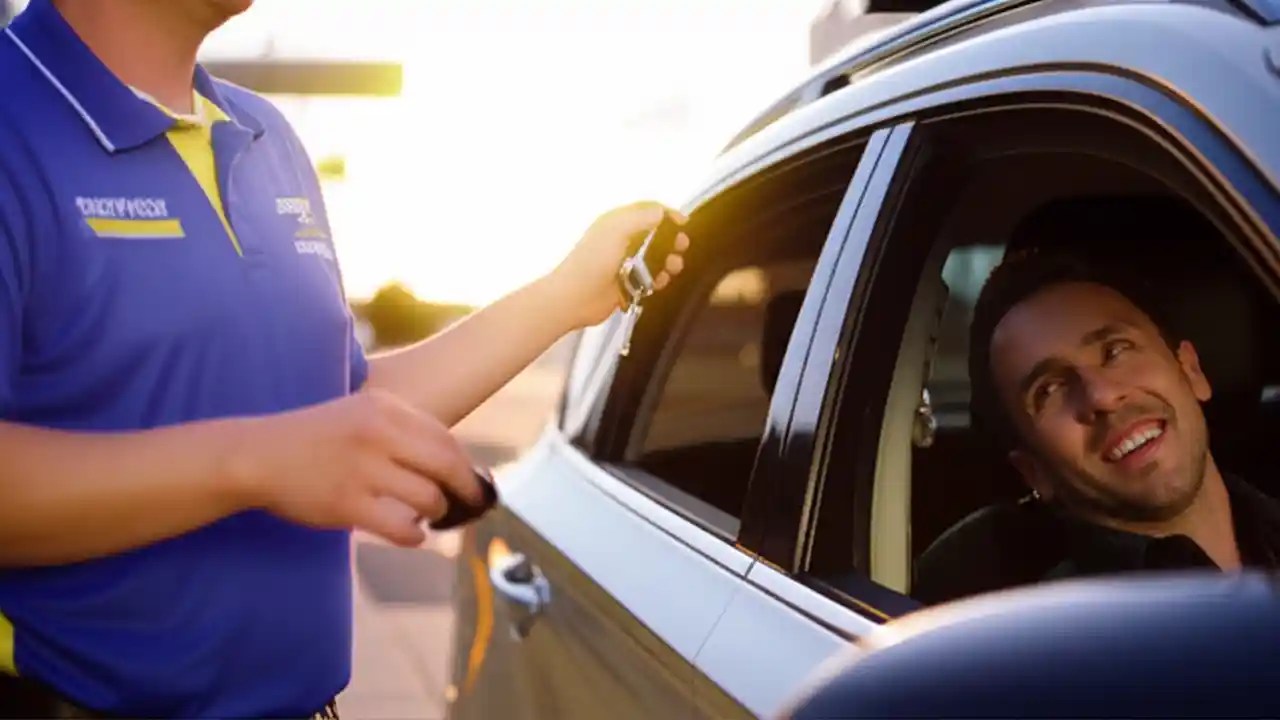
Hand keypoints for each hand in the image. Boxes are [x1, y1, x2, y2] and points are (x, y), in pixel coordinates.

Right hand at [232, 389, 483, 546]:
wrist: (257, 455)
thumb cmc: (316, 439)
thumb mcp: (360, 414)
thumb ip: (402, 430)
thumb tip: (454, 462)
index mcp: (385, 408)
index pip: (445, 438)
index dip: (465, 465)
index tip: (471, 482)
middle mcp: (379, 433)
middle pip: (448, 465)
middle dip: (467, 491)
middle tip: (471, 507)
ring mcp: (363, 469)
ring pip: (428, 498)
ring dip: (437, 513)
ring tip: (431, 518)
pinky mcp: (347, 504)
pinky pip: (401, 527)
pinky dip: (414, 536)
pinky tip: (411, 534)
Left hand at [548, 201, 690, 328]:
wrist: (575, 298)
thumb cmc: (592, 261)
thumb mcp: (617, 230)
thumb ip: (641, 217)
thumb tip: (661, 211)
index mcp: (617, 223)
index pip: (647, 211)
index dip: (666, 214)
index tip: (683, 223)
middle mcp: (622, 240)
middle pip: (656, 235)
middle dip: (672, 240)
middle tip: (681, 246)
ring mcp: (626, 263)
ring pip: (656, 258)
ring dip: (668, 261)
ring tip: (672, 268)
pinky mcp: (629, 284)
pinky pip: (651, 278)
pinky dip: (659, 279)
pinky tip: (659, 282)